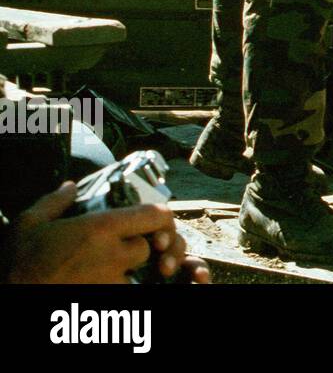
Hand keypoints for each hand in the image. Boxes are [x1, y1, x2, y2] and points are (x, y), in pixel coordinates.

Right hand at [7, 182, 208, 283]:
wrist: (7, 296)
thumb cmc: (17, 263)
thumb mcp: (29, 224)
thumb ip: (55, 202)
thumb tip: (70, 187)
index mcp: (100, 229)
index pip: (156, 215)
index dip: (160, 218)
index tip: (153, 224)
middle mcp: (112, 255)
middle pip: (148, 248)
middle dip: (139, 247)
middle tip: (121, 248)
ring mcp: (111, 283)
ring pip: (140, 274)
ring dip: (131, 271)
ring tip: (108, 270)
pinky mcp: (108, 303)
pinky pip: (127, 292)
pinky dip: (123, 288)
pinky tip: (105, 284)